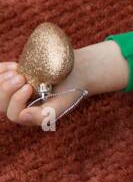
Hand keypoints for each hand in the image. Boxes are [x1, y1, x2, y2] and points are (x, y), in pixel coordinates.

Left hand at [0, 41, 126, 128]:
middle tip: (21, 77)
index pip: (14, 114)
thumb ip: (44, 114)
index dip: (17, 100)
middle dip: (6, 89)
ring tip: (17, 70)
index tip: (29, 86)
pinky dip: (1, 69)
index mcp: (31, 116)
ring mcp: (13, 92)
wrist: (75, 70)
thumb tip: (22, 116)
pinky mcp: (11, 79)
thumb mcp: (63, 102)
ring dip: (2, 79)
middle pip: (0, 103)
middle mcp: (19, 106)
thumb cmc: (71, 87)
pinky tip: (14, 65)